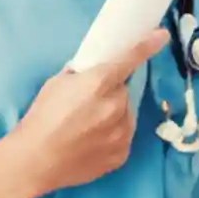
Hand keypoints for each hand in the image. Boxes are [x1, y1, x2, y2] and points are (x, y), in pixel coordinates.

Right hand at [13, 29, 169, 195]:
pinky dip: (113, 134)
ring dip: (113, 114)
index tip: (162, 35)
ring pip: (125, 113)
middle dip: (110, 92)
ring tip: (87, 126)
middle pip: (122, 90)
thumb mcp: (56, 83)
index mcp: (98, 83)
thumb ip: (81, 73)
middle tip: (87, 103)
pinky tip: (92, 141)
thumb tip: (92, 68)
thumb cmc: (41, 118)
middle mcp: (116, 106)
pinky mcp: (122, 154)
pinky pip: (124, 135)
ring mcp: (122, 132)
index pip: (129, 59)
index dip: (148, 45)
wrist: (35, 162)